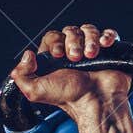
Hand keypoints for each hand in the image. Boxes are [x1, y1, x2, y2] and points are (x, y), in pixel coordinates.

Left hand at [8, 23, 131, 119]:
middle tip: (75, 58)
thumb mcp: (36, 91)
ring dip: (90, 39)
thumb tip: (27, 56)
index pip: (53, 37)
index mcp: (56, 60)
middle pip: (71, 30)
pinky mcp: (110, 52)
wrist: (96, 102)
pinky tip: (104, 45)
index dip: (55, 42)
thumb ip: (22, 75)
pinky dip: (107, 36)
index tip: (59, 55)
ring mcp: (93, 52)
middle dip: (73, 41)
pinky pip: (109, 34)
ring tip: (90, 56)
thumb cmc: (69, 98)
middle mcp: (74, 53)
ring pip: (89, 30)